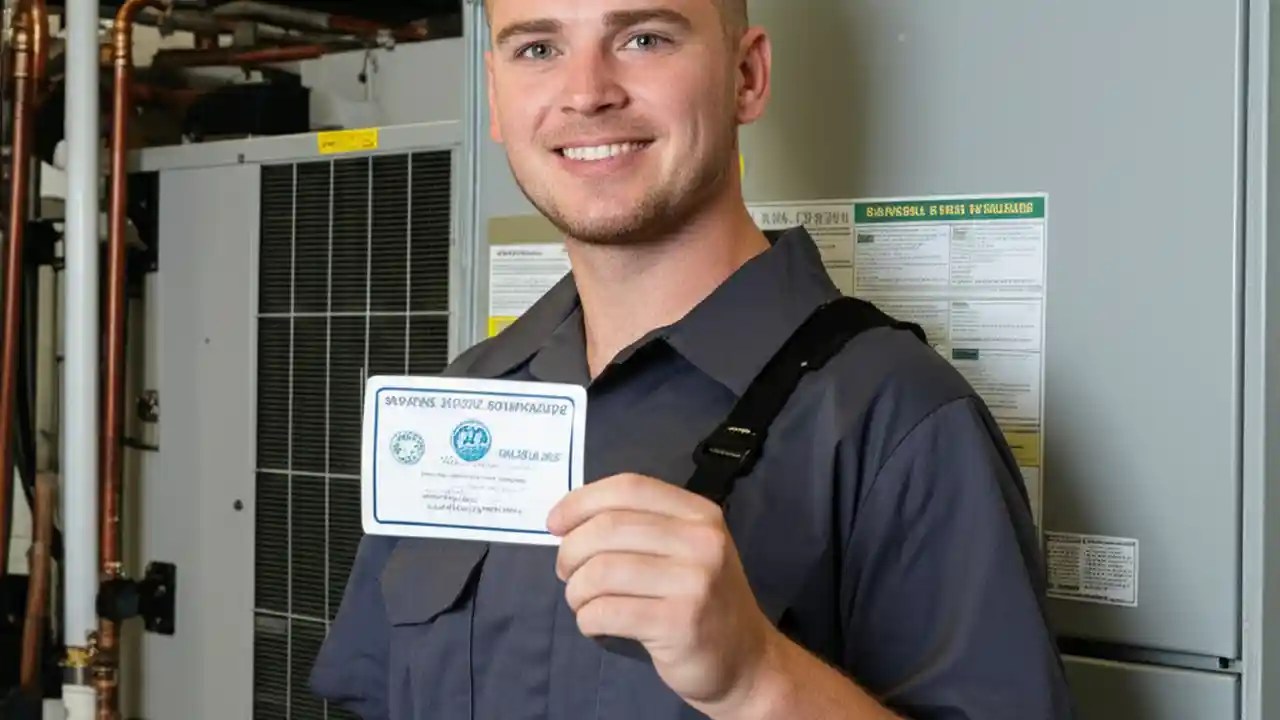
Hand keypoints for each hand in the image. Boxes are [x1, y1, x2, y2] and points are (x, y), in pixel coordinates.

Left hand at [547, 473, 779, 710]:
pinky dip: (588, 618)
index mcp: (699, 514)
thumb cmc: (702, 599)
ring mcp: (694, 582)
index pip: (629, 488)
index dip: (581, 501)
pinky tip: (596, 623)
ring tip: (583, 601)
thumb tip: (565, 521)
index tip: (554, 523)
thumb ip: (638, 527)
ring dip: (577, 590)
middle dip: (571, 551)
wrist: (746, 660)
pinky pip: (608, 612)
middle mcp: (702, 541)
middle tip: (567, 572)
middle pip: (608, 528)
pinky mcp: (680, 623)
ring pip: (602, 572)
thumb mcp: (684, 549)